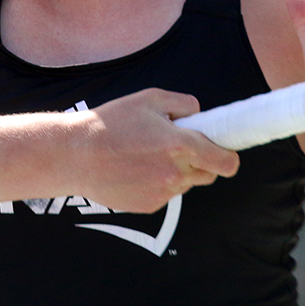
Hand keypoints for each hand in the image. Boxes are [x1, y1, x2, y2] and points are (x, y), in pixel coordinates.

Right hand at [72, 88, 239, 212]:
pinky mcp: (149, 206)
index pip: (226, 162)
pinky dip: (158, 183)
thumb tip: (199, 114)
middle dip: (201, 161)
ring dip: (177, 172)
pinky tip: (135, 170)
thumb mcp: (149, 99)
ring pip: (185, 184)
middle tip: (177, 147)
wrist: (75, 156)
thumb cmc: (110, 124)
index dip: (229, 156)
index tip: (225, 152)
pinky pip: (165, 194)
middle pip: (209, 174)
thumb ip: (184, 104)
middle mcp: (175, 173)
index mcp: (180, 144)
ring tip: (147, 156)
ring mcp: (162, 193)